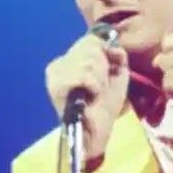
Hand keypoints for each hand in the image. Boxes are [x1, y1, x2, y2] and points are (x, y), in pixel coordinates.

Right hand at [45, 33, 128, 164]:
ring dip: (99, 79)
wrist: (96, 133)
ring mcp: (55, 73)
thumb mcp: (117, 74)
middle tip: (98, 88)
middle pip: (90, 45)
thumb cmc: (105, 106)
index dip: (105, 56)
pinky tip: (89, 96)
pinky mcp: (55, 85)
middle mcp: (59, 63)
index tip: (106, 75)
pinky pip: (84, 73)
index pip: (91, 39)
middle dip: (102, 68)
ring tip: (93, 94)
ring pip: (88, 59)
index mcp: (72, 59)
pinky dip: (93, 85)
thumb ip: (116, 54)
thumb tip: (113, 46)